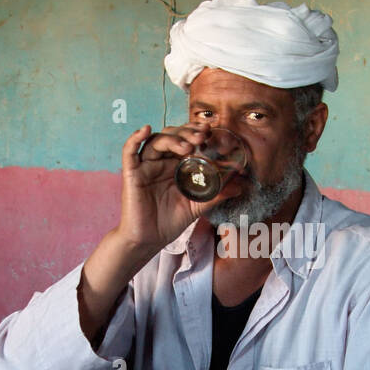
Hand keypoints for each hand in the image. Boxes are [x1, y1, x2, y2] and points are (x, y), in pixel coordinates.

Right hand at [117, 123, 240, 253]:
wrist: (150, 240)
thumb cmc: (171, 222)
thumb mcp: (198, 205)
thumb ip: (217, 194)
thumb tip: (241, 186)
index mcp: (176, 166)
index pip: (185, 141)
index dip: (196, 132)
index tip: (210, 131)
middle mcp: (161, 162)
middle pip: (172, 136)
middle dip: (187, 133)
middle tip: (202, 136)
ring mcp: (145, 166)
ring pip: (155, 141)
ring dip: (172, 138)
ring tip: (188, 146)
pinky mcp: (131, 173)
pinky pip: (129, 151)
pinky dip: (135, 138)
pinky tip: (146, 129)